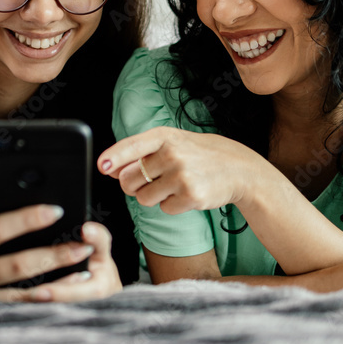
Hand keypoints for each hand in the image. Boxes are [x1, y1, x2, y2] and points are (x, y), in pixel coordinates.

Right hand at [0, 206, 120, 300]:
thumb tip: (19, 209)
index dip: (25, 219)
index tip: (55, 210)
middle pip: (16, 265)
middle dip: (53, 254)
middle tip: (82, 244)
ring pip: (21, 293)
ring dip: (56, 282)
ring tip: (84, 272)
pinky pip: (15, 308)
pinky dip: (40, 301)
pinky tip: (62, 294)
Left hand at [97, 126, 261, 214]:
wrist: (240, 170)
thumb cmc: (202, 155)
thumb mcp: (174, 143)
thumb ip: (142, 153)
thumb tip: (110, 169)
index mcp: (165, 136)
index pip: (132, 146)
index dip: (114, 157)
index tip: (102, 166)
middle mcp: (172, 153)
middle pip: (129, 180)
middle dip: (134, 185)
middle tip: (153, 180)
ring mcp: (181, 175)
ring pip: (143, 198)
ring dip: (153, 196)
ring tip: (174, 185)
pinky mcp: (190, 196)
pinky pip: (163, 208)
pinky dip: (172, 205)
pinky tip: (187, 193)